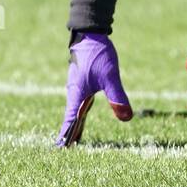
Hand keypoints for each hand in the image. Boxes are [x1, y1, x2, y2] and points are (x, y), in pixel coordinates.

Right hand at [54, 33, 132, 147]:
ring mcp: (77, 88)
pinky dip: (78, 115)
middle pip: (71, 119)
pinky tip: (81, 117)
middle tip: (64, 152)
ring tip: (72, 141)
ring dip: (73, 125)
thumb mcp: (111, 77)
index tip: (60, 150)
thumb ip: (118, 97)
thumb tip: (126, 118)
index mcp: (77, 95)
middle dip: (69, 135)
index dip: (67, 136)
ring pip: (74, 111)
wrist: (90, 34)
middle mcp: (74, 93)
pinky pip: (78, 104)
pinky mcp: (82, 82)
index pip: (71, 121)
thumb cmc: (98, 55)